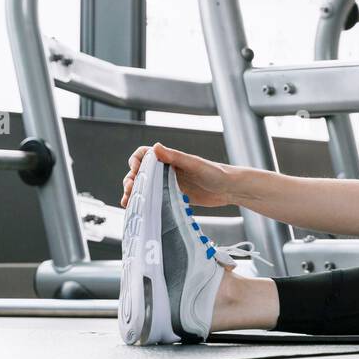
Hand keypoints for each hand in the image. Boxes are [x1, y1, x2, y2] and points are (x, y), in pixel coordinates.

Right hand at [120, 142, 236, 208]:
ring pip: (145, 187)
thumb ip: (175, 156)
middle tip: (129, 191)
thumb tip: (155, 147)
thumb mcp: (194, 164)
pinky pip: (154, 199)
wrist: (230, 189)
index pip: (144, 154)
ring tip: (128, 202)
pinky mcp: (173, 197)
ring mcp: (169, 184)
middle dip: (131, 180)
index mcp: (170, 158)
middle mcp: (167, 170)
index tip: (135, 171)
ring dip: (134, 193)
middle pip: (140, 173)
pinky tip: (138, 210)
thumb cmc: (216, 173)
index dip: (136, 161)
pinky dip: (144, 203)